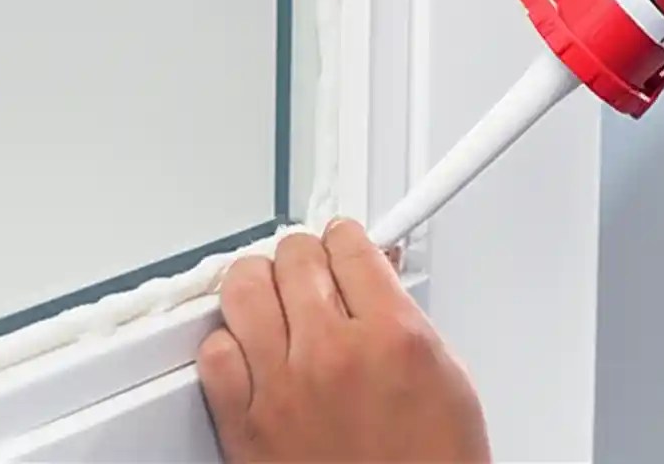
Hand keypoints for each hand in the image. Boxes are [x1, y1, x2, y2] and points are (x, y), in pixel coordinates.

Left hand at [197, 218, 490, 462]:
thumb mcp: (449, 382)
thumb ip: (407, 320)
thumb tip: (378, 283)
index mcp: (393, 337)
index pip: (351, 246)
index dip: (348, 239)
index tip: (344, 242)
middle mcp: (333, 353)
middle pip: (296, 255)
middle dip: (307, 256)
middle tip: (314, 271)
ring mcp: (283, 386)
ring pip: (244, 286)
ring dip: (261, 283)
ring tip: (273, 295)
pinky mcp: (245, 423)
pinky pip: (214, 351)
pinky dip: (229, 342)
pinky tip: (250, 349)